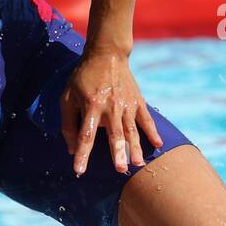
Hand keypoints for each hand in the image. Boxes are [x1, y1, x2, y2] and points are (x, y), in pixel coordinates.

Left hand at [60, 49, 162, 176]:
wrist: (106, 55)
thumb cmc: (82, 79)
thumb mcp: (67, 98)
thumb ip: (68, 124)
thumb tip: (71, 149)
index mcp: (91, 106)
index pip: (85, 135)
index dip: (82, 154)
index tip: (79, 170)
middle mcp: (110, 107)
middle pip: (114, 134)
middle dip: (117, 152)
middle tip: (120, 169)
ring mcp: (127, 104)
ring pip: (132, 130)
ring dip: (136, 147)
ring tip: (139, 164)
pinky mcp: (138, 101)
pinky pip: (146, 119)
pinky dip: (153, 132)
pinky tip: (158, 145)